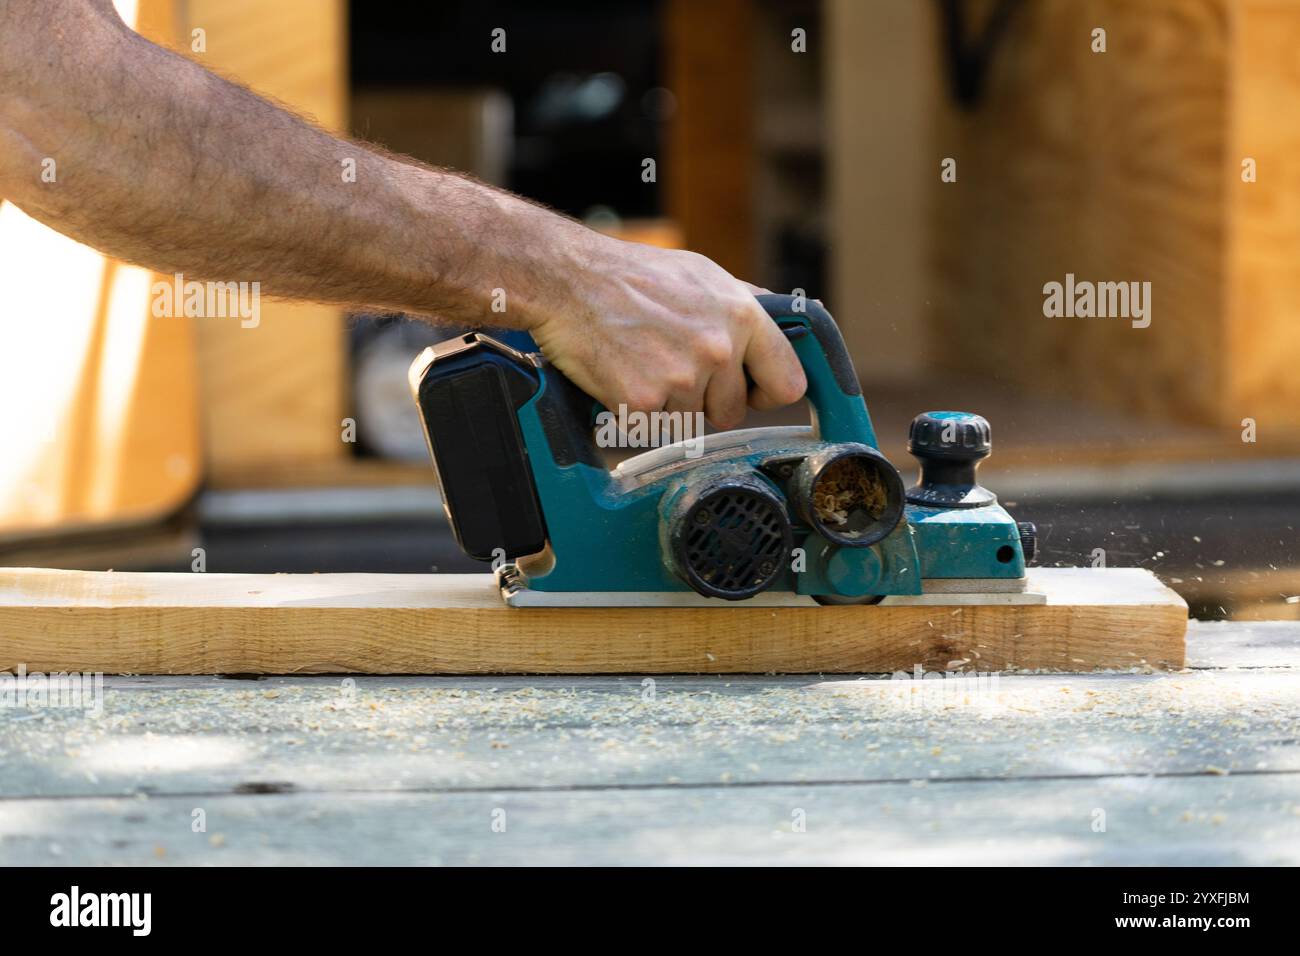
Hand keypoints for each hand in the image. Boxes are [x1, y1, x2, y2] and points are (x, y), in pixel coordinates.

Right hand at [527, 232, 806, 428]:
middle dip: (707, 400)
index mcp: (742, 318)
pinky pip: (653, 427)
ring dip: (669, 404)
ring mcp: (681, 379)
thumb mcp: (702, 275)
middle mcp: (718, 350)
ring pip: (690, 422)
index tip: (752, 392)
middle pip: (733, 412)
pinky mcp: (643, 402)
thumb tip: (781, 320)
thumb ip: (744, 304)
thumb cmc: (633, 274)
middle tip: (675, 369)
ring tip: (644, 363)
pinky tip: (624, 374)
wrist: (569, 281)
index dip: (768, 393)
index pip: (787, 383)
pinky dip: (637, 410)